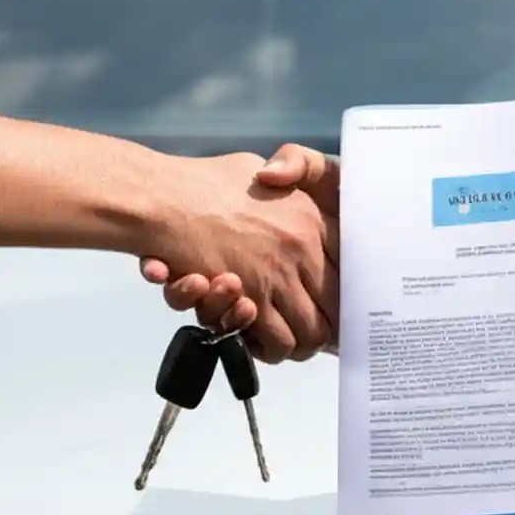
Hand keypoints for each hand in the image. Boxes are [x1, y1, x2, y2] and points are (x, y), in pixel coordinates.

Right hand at [141, 144, 341, 358]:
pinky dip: (269, 347)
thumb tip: (285, 184)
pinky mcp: (252, 303)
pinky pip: (279, 343)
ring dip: (297, 341)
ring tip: (282, 338)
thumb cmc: (202, 184)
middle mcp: (302, 248)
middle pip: (337, 306)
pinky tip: (256, 338)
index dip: (345, 289)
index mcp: (310, 217)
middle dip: (324, 323)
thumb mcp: (255, 167)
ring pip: (310, 333)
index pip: (351, 265)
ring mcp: (278, 277)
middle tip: (308, 329)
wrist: (162, 200)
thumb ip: (280, 177)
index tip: (333, 299)